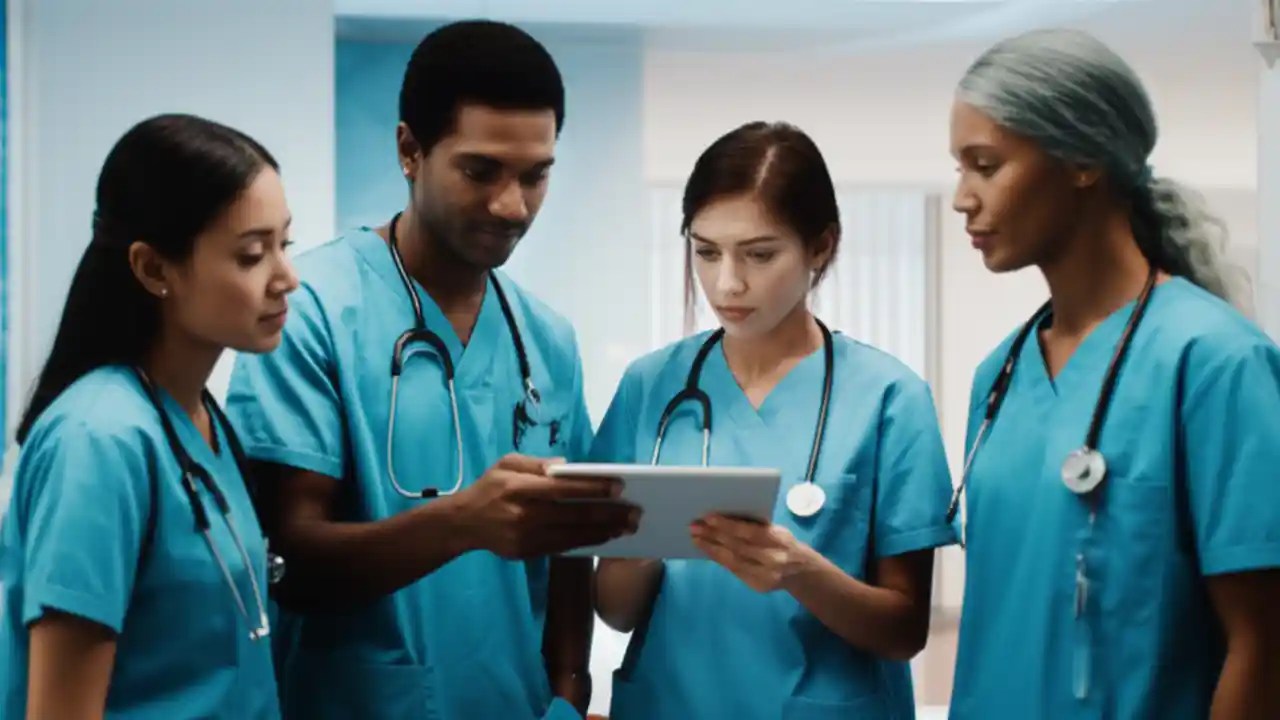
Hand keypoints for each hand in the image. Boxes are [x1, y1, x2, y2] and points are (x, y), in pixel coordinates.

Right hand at [457, 454, 639, 558]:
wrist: (464, 523)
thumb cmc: (490, 488)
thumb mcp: (507, 464)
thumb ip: (536, 463)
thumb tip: (567, 466)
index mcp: (518, 488)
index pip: (562, 488)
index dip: (593, 488)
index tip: (619, 487)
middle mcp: (523, 514)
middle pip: (573, 515)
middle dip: (608, 514)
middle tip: (634, 514)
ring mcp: (526, 537)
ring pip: (572, 535)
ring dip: (603, 532)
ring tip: (626, 528)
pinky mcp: (527, 553)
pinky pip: (562, 547)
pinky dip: (585, 542)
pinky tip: (603, 536)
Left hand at [690, 514, 816, 592]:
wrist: (801, 570)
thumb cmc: (782, 542)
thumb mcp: (776, 530)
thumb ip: (756, 526)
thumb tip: (724, 516)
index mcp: (778, 540)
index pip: (750, 532)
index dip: (728, 525)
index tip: (708, 517)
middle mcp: (773, 559)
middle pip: (738, 547)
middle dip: (714, 536)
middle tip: (694, 526)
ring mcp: (765, 576)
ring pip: (733, 561)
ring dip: (711, 548)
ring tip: (696, 538)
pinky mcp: (758, 586)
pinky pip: (734, 570)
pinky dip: (719, 559)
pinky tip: (707, 550)